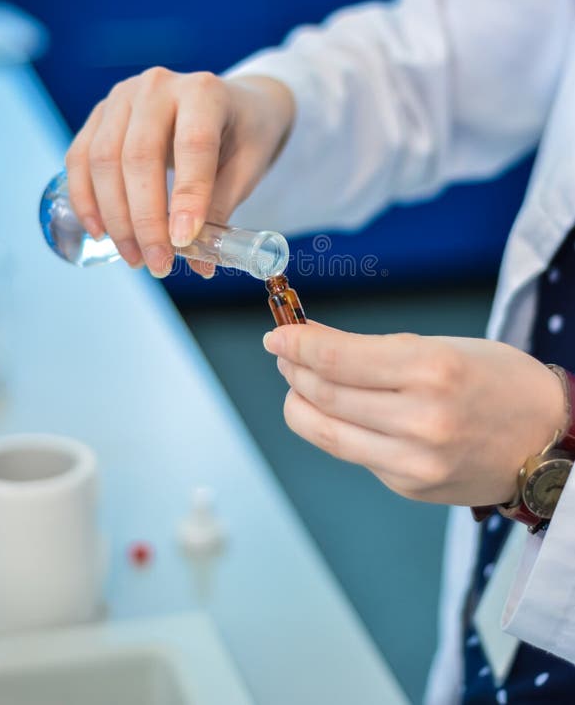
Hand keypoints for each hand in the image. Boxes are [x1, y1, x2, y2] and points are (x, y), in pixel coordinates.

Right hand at [65, 70, 294, 276]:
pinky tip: (101, 233)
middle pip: (139, 156)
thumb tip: (197, 263)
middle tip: (157, 263)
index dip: (187, 196)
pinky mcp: (100, 114)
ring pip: (104, 160)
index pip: (193, 144)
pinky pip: (80, 158)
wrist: (231, 104)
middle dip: (145, 219)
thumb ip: (221, 210)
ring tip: (135, 257)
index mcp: (205, 91)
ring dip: (115, 217)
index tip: (183, 241)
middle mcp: (159, 86)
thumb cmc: (242, 135)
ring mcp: (122, 96)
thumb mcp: (246, 168)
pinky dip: (86, 199)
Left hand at [263, 323, 566, 506]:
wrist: (545, 439)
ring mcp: (414, 462)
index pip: (336, 359)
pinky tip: (337, 411)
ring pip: (325, 431)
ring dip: (299, 401)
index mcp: (432, 370)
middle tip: (284, 353)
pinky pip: (353, 453)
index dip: (296, 344)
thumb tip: (311, 343)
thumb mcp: (440, 346)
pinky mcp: (409, 487)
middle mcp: (421, 420)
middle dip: (293, 369)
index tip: (277, 335)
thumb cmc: (497, 381)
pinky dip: (333, 428)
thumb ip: (373, 350)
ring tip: (297, 382)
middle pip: (323, 394)